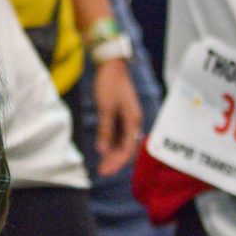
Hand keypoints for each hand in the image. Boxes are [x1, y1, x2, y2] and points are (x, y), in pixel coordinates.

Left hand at [92, 58, 141, 175]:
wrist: (111, 64)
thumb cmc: (109, 84)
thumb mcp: (105, 108)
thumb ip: (105, 130)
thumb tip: (103, 151)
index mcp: (133, 121)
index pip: (127, 149)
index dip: (116, 162)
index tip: (105, 171)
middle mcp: (133, 122)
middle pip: (126, 147)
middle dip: (115, 161)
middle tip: (102, 172)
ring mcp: (128, 118)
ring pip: (122, 141)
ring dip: (113, 153)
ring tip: (102, 164)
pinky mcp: (121, 114)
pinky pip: (118, 133)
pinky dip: (111, 142)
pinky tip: (103, 149)